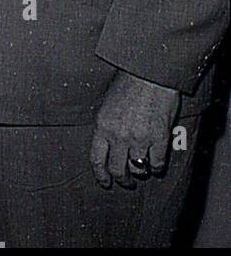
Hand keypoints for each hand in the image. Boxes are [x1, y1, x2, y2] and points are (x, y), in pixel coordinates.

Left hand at [90, 69, 180, 188]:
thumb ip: (106, 126)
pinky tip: (156, 164)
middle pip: (117, 170)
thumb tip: (106, 146)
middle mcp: (118, 135)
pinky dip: (157, 167)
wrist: (149, 74)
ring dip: (140, 172)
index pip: (97, 159)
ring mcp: (139, 138)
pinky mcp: (159, 139)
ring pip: (138, 169)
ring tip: (142, 170)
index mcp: (102, 125)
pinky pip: (157, 163)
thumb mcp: (107, 104)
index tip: (105, 182)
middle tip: (127, 182)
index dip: (100, 175)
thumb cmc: (127, 85)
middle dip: (122, 179)